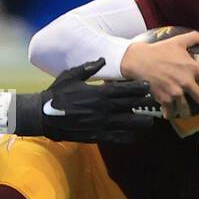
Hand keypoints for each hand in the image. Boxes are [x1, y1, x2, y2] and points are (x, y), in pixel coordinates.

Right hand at [13, 59, 155, 143]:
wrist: (43, 115)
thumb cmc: (56, 93)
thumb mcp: (71, 75)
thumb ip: (89, 68)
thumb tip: (103, 60)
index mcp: (98, 94)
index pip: (124, 91)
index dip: (138, 89)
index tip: (148, 86)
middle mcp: (103, 109)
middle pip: (131, 107)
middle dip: (144, 104)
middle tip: (155, 102)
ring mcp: (101, 124)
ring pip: (128, 125)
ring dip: (140, 123)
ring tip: (149, 121)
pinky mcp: (96, 136)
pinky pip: (116, 138)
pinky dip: (127, 137)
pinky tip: (134, 136)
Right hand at [121, 31, 198, 118]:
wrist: (139, 62)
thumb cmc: (159, 50)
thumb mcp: (178, 41)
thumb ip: (194, 38)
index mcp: (192, 68)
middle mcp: (186, 82)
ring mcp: (176, 92)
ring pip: (186, 108)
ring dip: (188, 112)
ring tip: (188, 114)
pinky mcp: (164, 99)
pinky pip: (170, 110)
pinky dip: (171, 113)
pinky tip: (170, 115)